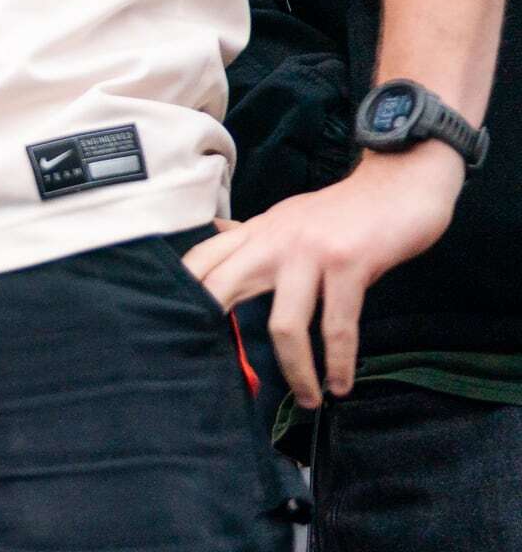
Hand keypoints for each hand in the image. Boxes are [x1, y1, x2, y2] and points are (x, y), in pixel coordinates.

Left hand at [186, 144, 463, 404]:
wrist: (402, 181)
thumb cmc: (347, 211)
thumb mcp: (290, 218)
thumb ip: (254, 234)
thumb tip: (216, 232)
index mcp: (257, 231)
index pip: (201, 260)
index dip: (183, 294)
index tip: (179, 333)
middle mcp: (273, 240)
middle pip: (222, 289)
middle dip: (217, 338)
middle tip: (228, 382)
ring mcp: (309, 251)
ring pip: (284, 324)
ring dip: (297, 371)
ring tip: (308, 399)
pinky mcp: (348, 263)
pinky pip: (337, 326)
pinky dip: (339, 363)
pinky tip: (341, 385)